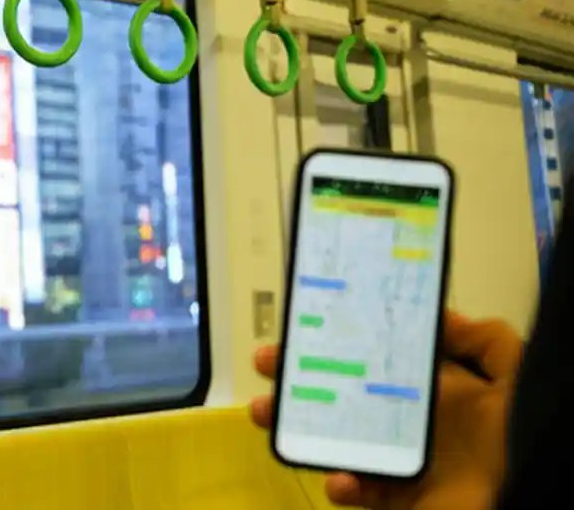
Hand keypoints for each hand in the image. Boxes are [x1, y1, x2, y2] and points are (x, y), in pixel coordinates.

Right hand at [249, 311, 522, 508]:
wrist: (537, 496)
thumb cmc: (529, 437)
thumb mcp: (517, 371)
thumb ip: (485, 338)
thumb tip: (439, 313)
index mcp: (434, 389)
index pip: (374, 357)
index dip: (335, 341)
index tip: (302, 325)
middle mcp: (409, 423)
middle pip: (340, 394)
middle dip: (296, 377)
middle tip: (267, 364)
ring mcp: (398, 461)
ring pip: (333, 440)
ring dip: (296, 426)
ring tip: (269, 413)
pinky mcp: (398, 499)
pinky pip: (356, 490)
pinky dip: (340, 483)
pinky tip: (339, 475)